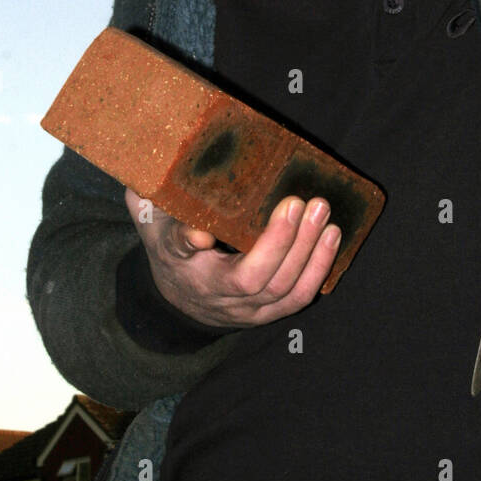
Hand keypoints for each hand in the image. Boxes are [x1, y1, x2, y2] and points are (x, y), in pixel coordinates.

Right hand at [123, 187, 341, 327]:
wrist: (182, 300)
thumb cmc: (172, 250)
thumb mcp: (152, 226)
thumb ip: (148, 201)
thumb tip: (151, 167)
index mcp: (180, 266)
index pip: (180, 254)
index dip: (190, 243)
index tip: (201, 233)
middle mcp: (215, 294)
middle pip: (251, 279)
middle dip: (279, 242)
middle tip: (300, 202)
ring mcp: (245, 309)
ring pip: (281, 289)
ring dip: (308, 252)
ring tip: (323, 214)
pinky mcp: (269, 313)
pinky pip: (298, 298)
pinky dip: (319, 269)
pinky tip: (332, 237)